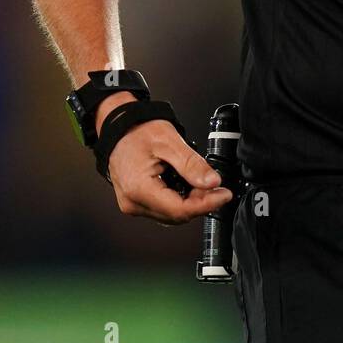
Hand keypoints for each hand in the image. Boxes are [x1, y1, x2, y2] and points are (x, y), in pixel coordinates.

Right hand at [105, 116, 233, 225]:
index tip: (224, 195)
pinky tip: (186, 185)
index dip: (206, 204)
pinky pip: (162, 208)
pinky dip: (179, 199)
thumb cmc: (137, 131)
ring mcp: (133, 204)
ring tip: (200, 182)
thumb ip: (192, 164)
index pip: (180, 210)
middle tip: (215, 184)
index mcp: (139, 189)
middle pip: (176, 214)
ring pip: (171, 214)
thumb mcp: (169, 141)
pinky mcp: (135, 202)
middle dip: (200, 201)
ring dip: (190, 201)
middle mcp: (133, 203)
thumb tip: (212, 182)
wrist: (118, 128)